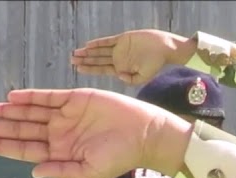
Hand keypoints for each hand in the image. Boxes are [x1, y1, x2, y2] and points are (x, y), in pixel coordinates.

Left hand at [0, 88, 193, 177]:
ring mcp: (66, 116)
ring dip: (7, 111)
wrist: (145, 135)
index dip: (3, 145)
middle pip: (22, 129)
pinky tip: (11, 97)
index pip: (25, 149)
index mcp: (61, 153)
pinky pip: (48, 98)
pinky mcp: (75, 99)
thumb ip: (62, 171)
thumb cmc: (121, 159)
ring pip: (30, 112)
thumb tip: (33, 171)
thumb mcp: (90, 173)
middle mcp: (59, 134)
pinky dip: (30, 97)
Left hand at [71, 29, 193, 84]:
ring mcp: (119, 49)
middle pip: (97, 60)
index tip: (78, 69)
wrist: (164, 48)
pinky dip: (98, 43)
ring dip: (88, 52)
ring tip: (75, 53)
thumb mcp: (143, 77)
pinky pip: (107, 41)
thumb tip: (118, 76)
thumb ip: (131, 80)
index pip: (101, 69)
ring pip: (100, 51)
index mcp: (121, 69)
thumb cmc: (156, 64)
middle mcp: (118, 59)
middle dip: (84, 60)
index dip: (89, 69)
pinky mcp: (122, 39)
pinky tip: (88, 45)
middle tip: (71, 60)